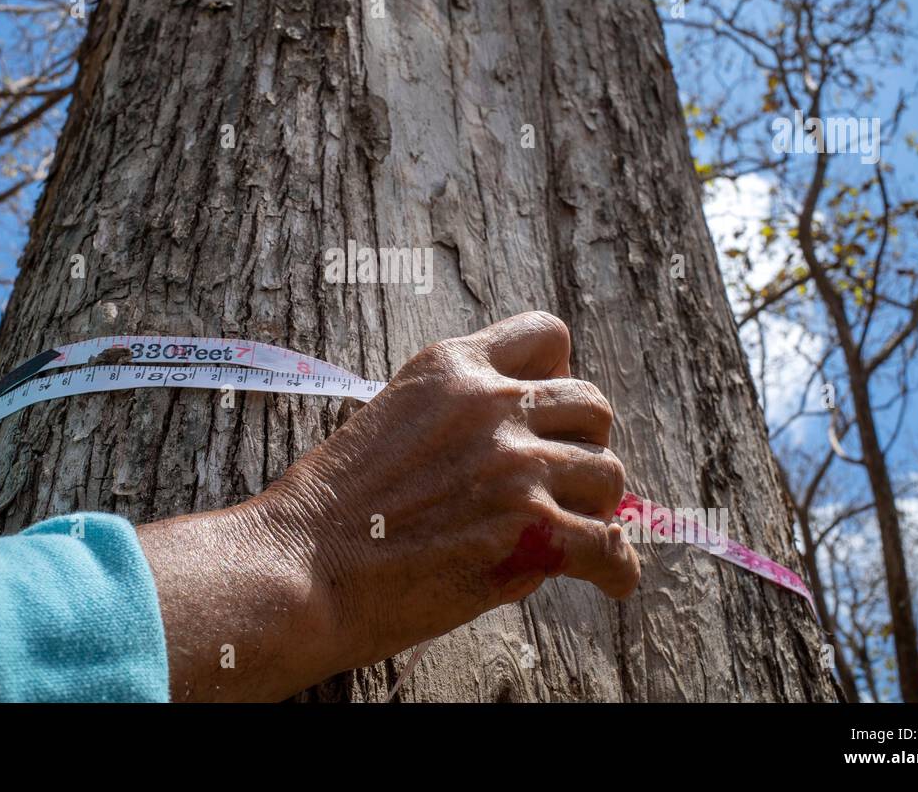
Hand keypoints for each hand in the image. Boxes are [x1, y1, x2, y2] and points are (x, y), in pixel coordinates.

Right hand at [137, 312, 639, 699]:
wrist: (302, 566)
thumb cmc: (331, 508)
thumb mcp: (391, 420)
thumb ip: (457, 420)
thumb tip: (523, 454)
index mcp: (453, 368)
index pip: (547, 335)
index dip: (560, 373)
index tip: (551, 414)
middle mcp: (492, 404)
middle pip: (592, 405)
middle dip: (584, 445)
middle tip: (564, 483)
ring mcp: (515, 464)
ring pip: (609, 474)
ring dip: (597, 507)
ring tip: (578, 534)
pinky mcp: (531, 530)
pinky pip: (609, 546)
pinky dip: (615, 569)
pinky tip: (609, 581)